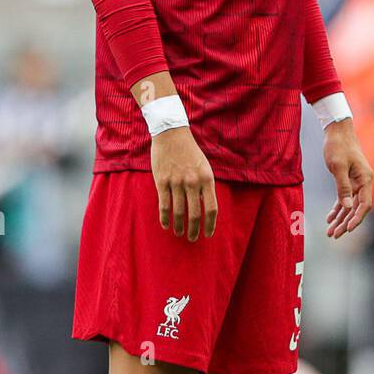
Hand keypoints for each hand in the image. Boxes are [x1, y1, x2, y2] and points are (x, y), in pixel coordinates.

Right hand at [150, 126, 216, 240]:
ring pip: (178, 212)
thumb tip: (203, 206)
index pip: (211, 208)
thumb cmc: (190, 152)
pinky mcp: (162, 181)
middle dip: (194, 230)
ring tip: (179, 234)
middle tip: (192, 239)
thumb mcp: (204, 167)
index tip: (208, 234)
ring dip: (179, 226)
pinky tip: (166, 225)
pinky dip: (165, 218)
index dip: (210, 224)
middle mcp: (193, 182)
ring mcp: (176, 182)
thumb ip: (205, 186)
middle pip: (195, 214)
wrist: (172, 134)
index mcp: (207, 179)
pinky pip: (164, 205)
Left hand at [323, 120, 372, 238]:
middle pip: (356, 208)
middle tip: (334, 235)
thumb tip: (345, 208)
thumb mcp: (338, 166)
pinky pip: (343, 198)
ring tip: (331, 232)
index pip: (365, 204)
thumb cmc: (338, 146)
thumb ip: (342, 187)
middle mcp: (364, 182)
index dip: (357, 218)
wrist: (337, 130)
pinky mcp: (348, 180)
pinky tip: (330, 218)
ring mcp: (356, 182)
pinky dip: (337, 209)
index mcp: (366, 179)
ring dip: (340, 219)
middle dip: (346, 223)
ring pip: (349, 206)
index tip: (348, 229)